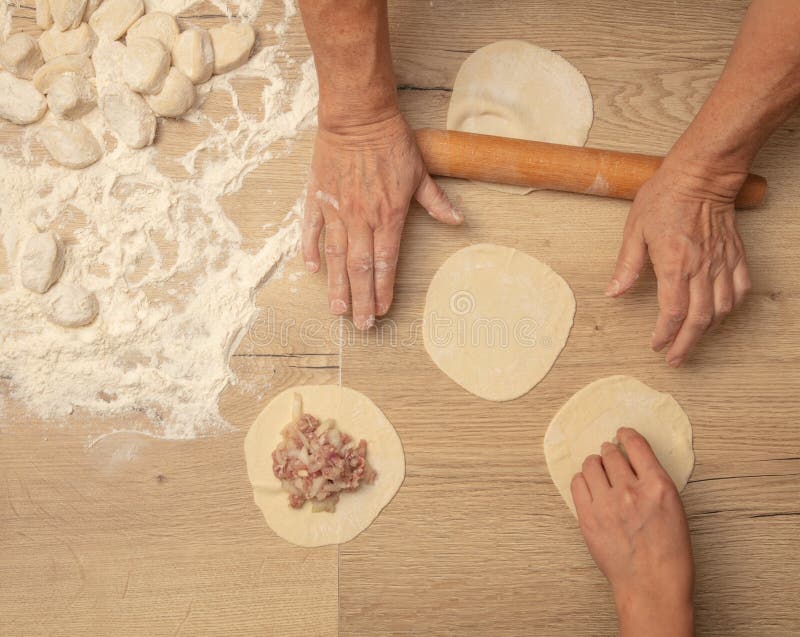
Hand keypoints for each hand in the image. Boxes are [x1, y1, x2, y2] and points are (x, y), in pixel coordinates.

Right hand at [302, 111, 462, 328]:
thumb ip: (436, 201)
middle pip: (359, 269)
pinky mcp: (317, 197)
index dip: (384, 290)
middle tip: (360, 325)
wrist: (357, 116)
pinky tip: (311, 270)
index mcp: (388, 216)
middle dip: (360, 300)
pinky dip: (310, 250)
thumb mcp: (420, 172)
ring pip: (335, 257)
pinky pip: (311, 229)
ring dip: (336, 286)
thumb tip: (458, 220)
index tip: (383, 311)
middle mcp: (361, 219)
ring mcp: (336, 210)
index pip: (385, 263)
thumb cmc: (391, 142)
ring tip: (337, 310)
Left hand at [571, 427, 694, 636]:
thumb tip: (634, 464)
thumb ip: (653, 484)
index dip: (627, 435)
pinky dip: (582, 480)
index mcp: (658, 486)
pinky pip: (577, 483)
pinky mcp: (588, 517)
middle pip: (611, 453)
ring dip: (595, 464)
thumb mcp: (674, 510)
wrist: (651, 586)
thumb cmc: (669, 555)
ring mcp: (607, 504)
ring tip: (598, 469)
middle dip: (610, 451)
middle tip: (609, 454)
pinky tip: (588, 485)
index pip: (637, 445)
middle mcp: (631, 490)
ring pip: (591, 465)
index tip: (622, 433)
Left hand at [606, 157, 750, 365]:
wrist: (701, 174)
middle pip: (698, 319)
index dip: (664, 335)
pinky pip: (740, 289)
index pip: (672, 312)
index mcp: (674, 264)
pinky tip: (721, 314)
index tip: (656, 345)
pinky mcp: (735, 254)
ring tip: (693, 339)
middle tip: (676, 359)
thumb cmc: (665, 197)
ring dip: (707, 330)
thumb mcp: (634, 230)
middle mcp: (702, 268)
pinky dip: (731, 307)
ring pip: (721, 309)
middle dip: (686, 344)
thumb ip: (627, 265)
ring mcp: (722, 262)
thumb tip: (613, 292)